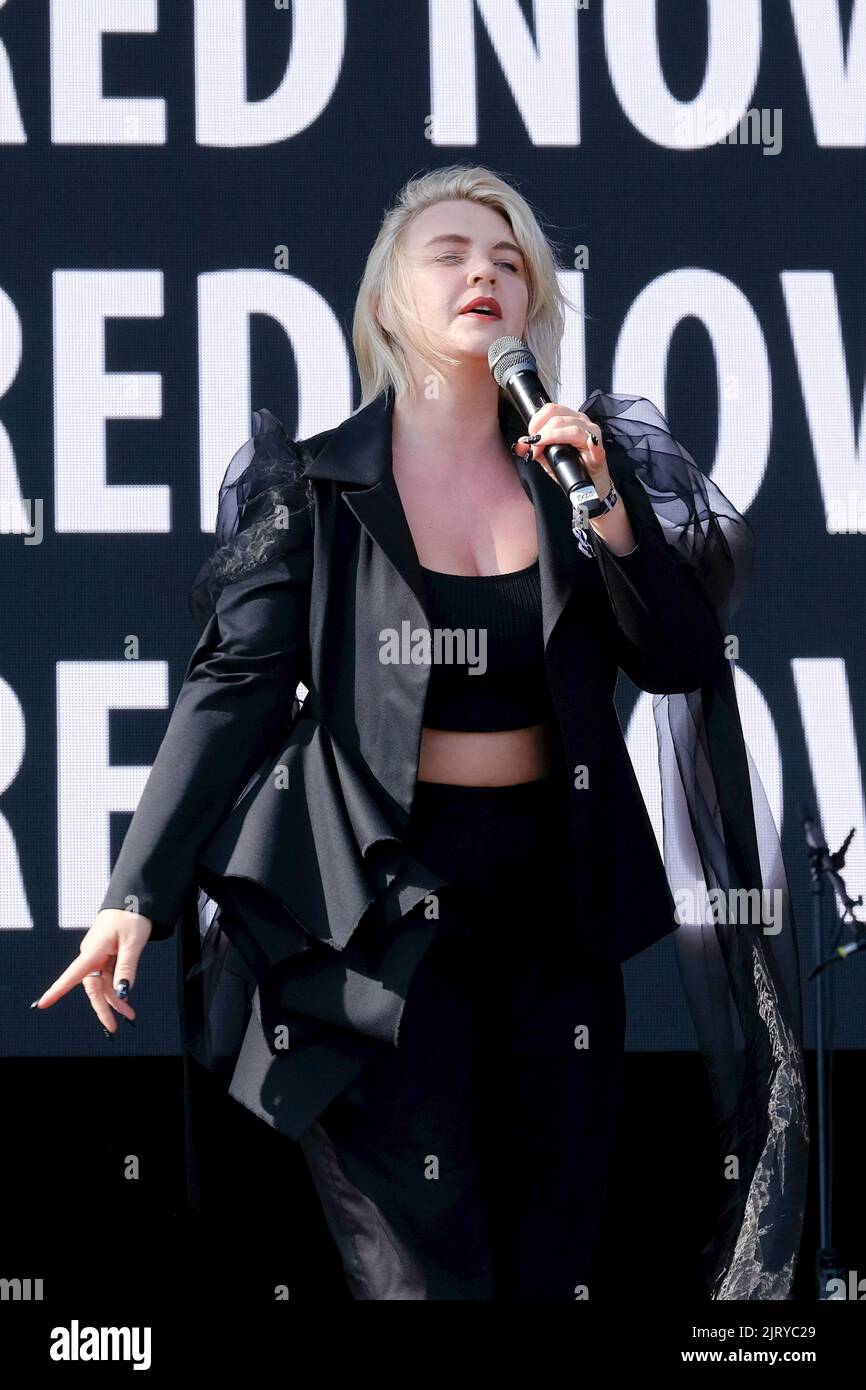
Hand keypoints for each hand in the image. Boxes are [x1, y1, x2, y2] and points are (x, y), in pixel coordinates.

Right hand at [31, 909, 151, 1034]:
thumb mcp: (133, 944)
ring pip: (103, 984)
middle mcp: (91, 955)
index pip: (72, 974)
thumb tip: (121, 993)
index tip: (43, 1004)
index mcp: (93, 950)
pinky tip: (126, 1000)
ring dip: (115, 1000)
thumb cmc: (131, 916)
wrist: (134, 899)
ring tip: (129, 1015)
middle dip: (103, 1008)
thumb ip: (127, 969)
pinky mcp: (105, 955)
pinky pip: (108, 976)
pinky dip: (117, 988)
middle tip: (113, 1027)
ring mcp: (98, 955)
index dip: (57, 990)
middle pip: (92, 987)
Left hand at [510, 402, 610, 490]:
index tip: (530, 437)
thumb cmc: (570, 466)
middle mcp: (581, 422)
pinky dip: (590, 443)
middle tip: (534, 447)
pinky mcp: (600, 449)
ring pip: (572, 428)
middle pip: (558, 418)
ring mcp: (592, 434)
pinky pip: (594, 442)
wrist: (589, 484)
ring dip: (552, 437)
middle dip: (541, 432)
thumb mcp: (547, 456)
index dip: (536, 421)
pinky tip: (588, 444)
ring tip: (542, 448)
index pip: (551, 409)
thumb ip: (533, 449)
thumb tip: (518, 445)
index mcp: (569, 418)